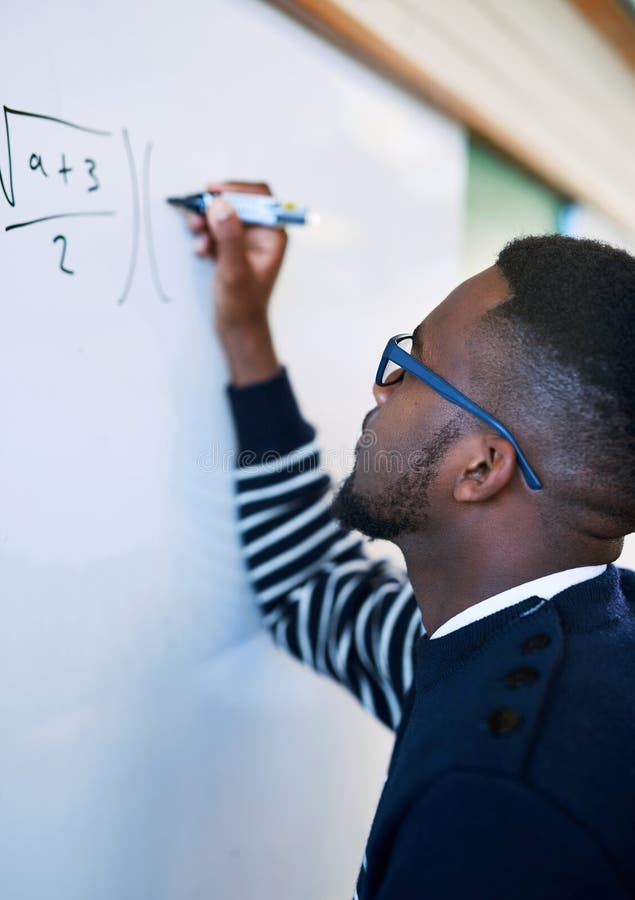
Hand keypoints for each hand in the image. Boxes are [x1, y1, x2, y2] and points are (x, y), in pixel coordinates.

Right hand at [189, 180, 287, 333]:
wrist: (238, 328)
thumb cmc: (243, 305)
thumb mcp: (235, 270)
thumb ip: (229, 237)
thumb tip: (220, 205)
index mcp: (273, 235)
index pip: (260, 196)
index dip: (237, 189)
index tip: (213, 192)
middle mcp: (262, 235)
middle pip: (239, 203)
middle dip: (215, 206)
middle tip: (196, 212)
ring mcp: (247, 242)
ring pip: (224, 216)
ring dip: (206, 220)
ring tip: (195, 230)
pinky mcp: (232, 250)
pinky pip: (217, 231)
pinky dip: (205, 235)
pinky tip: (200, 249)